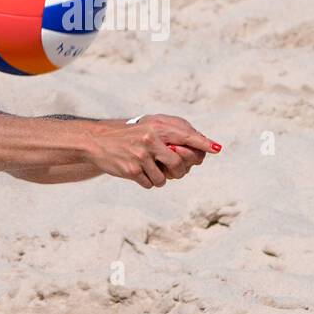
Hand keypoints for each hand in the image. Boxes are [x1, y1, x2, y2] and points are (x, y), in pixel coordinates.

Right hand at [88, 115, 219, 188]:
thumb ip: (172, 135)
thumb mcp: (149, 129)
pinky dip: (147, 182)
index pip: (186, 137)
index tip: (216, 149)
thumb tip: (200, 150)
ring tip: (148, 169)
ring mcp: (140, 156)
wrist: (96, 142)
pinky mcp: (131, 170)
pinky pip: (150, 184)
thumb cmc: (129, 137)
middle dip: (178, 172)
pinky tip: (137, 172)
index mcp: (157, 129)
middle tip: (173, 172)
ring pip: (164, 178)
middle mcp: (150, 141)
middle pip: (178, 163)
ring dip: (159, 178)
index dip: (202, 144)